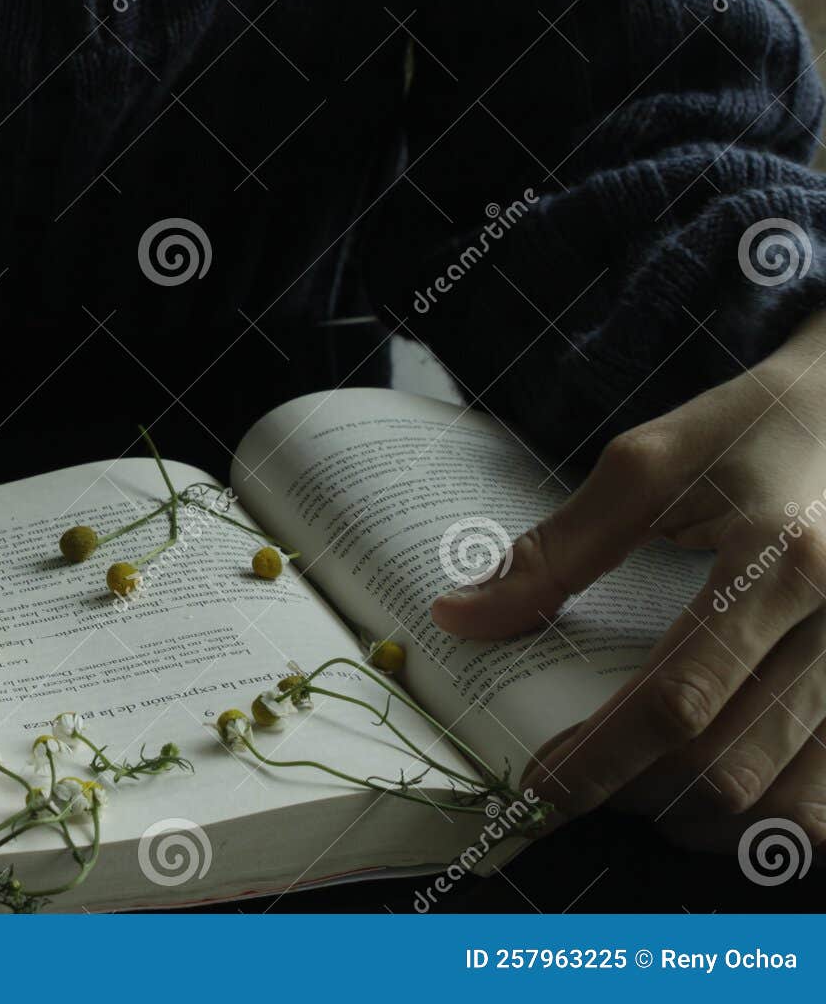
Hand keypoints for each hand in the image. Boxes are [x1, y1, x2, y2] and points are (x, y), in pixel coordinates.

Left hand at [432, 314, 825, 851]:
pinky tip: (715, 797)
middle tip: (576, 783)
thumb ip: (556, 550)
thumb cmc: (752, 429)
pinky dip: (771, 820)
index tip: (538, 783)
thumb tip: (459, 617)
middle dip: (638, 793)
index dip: (600, 756)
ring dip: (700, 819)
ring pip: (790, 803)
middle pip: (730, 764)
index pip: (677, 698)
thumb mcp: (649, 465)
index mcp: (779, 560)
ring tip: (637, 795)